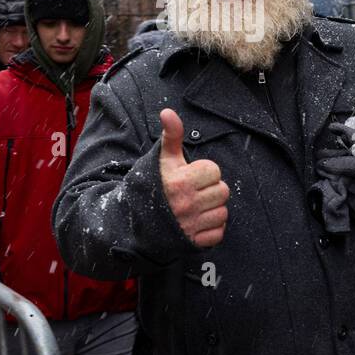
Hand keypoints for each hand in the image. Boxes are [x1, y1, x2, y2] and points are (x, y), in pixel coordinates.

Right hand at [159, 108, 227, 248]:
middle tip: (193, 191)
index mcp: (180, 181)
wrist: (132, 221)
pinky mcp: (193, 242)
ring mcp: (191, 225)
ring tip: (195, 206)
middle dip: (210, 189)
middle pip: (222, 191)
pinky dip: (211, 229)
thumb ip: (171, 135)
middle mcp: (187, 204)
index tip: (189, 176)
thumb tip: (168, 112)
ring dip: (212, 209)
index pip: (214, 171)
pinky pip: (219, 233)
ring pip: (223, 212)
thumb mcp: (161, 159)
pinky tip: (197, 222)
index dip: (203, 172)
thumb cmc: (150, 185)